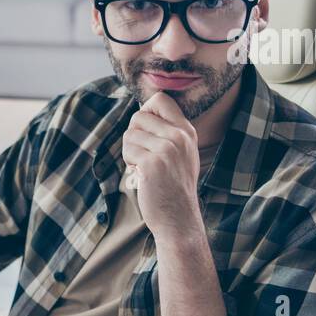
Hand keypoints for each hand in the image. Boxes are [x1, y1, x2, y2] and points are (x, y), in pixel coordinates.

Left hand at [121, 92, 202, 241]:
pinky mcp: (152, 164)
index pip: (161, 99)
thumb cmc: (173, 185)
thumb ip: (167, 132)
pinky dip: (129, 163)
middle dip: (133, 135)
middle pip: (139, 116)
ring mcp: (167, 149)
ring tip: (143, 167)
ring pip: (130, 134)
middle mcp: (179, 136)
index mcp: (187, 131)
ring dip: (129, 151)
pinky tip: (140, 174)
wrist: (178, 216)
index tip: (145, 131)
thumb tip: (141, 112)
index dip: (145, 111)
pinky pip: (128, 150)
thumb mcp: (181, 152)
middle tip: (141, 154)